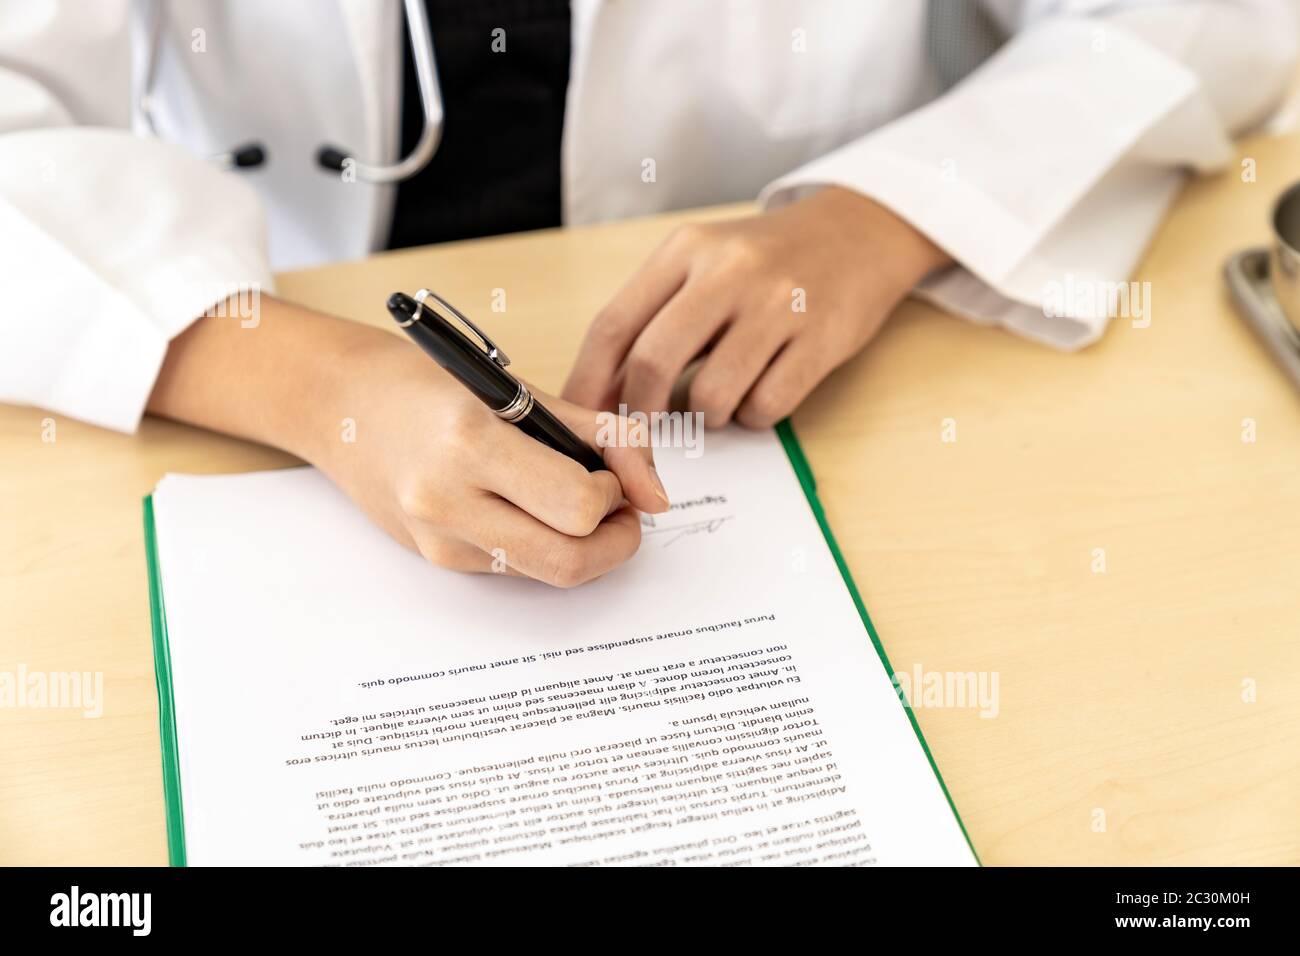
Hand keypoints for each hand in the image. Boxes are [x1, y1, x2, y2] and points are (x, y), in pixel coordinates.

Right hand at [149, 298, 669, 587]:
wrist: (336, 404)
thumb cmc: (424, 382)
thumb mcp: (518, 388)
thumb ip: (598, 435)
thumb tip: (656, 493)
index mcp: (471, 442)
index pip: (578, 505)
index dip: (616, 495)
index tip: (614, 474)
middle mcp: (449, 502)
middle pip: (570, 561)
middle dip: (615, 541)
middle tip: (621, 508)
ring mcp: (440, 540)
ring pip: (548, 573)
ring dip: (583, 546)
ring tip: (577, 501)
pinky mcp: (437, 560)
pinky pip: (516, 569)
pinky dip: (543, 544)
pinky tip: (531, 507)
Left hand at [563, 187, 949, 427]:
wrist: (859, 233)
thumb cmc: (765, 261)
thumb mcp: (703, 265)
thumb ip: (654, 317)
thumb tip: (601, 394)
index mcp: (686, 250)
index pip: (614, 325)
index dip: (587, 382)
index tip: (579, 418)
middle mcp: (729, 272)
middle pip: (654, 364)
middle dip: (639, 413)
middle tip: (644, 430)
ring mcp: (778, 305)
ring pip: (711, 397)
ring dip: (707, 416)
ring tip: (721, 394)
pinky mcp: (821, 339)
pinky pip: (765, 407)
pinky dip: (754, 416)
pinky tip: (760, 390)